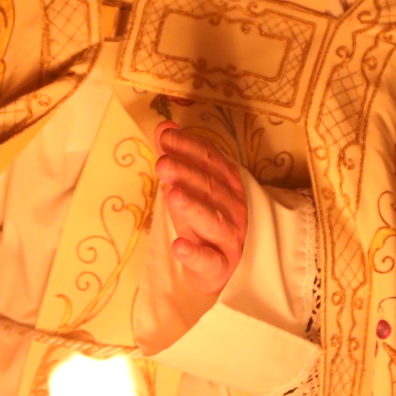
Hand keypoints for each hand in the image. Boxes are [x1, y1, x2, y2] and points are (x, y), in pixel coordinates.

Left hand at [153, 121, 246, 297]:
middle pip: (210, 189)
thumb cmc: (207, 220)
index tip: (165, 137)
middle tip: (162, 163)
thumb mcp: (193, 188)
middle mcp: (234, 209)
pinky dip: (195, 254)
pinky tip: (179, 247)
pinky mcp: (220, 267)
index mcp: (228, 184)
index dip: (189, 147)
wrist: (226, 268)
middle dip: (186, 174)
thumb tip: (162, 127)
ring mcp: (230, 239)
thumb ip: (179, 158)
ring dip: (192, 207)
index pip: (210, 161)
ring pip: (212, 222)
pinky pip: (210, 261)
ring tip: (171, 195)